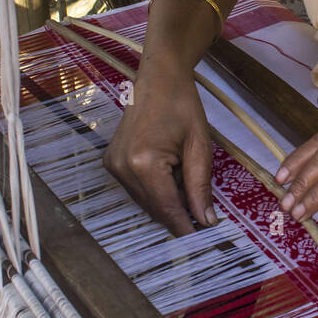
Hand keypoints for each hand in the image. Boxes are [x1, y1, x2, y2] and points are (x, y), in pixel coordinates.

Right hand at [101, 60, 216, 236]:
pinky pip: (137, 189)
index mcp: (144, 163)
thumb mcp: (199, 147)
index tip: (204, 239)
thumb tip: (206, 221)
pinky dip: (156, 189)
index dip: (186, 227)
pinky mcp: (111, 162)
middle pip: (155, 209)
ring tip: (185, 177)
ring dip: (167, 200)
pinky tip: (170, 171)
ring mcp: (113, 165)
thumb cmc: (183, 106)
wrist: (158, 79)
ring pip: (145, 202)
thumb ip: (200, 187)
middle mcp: (123, 168)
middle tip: (203, 211)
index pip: (167, 209)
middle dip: (179, 214)